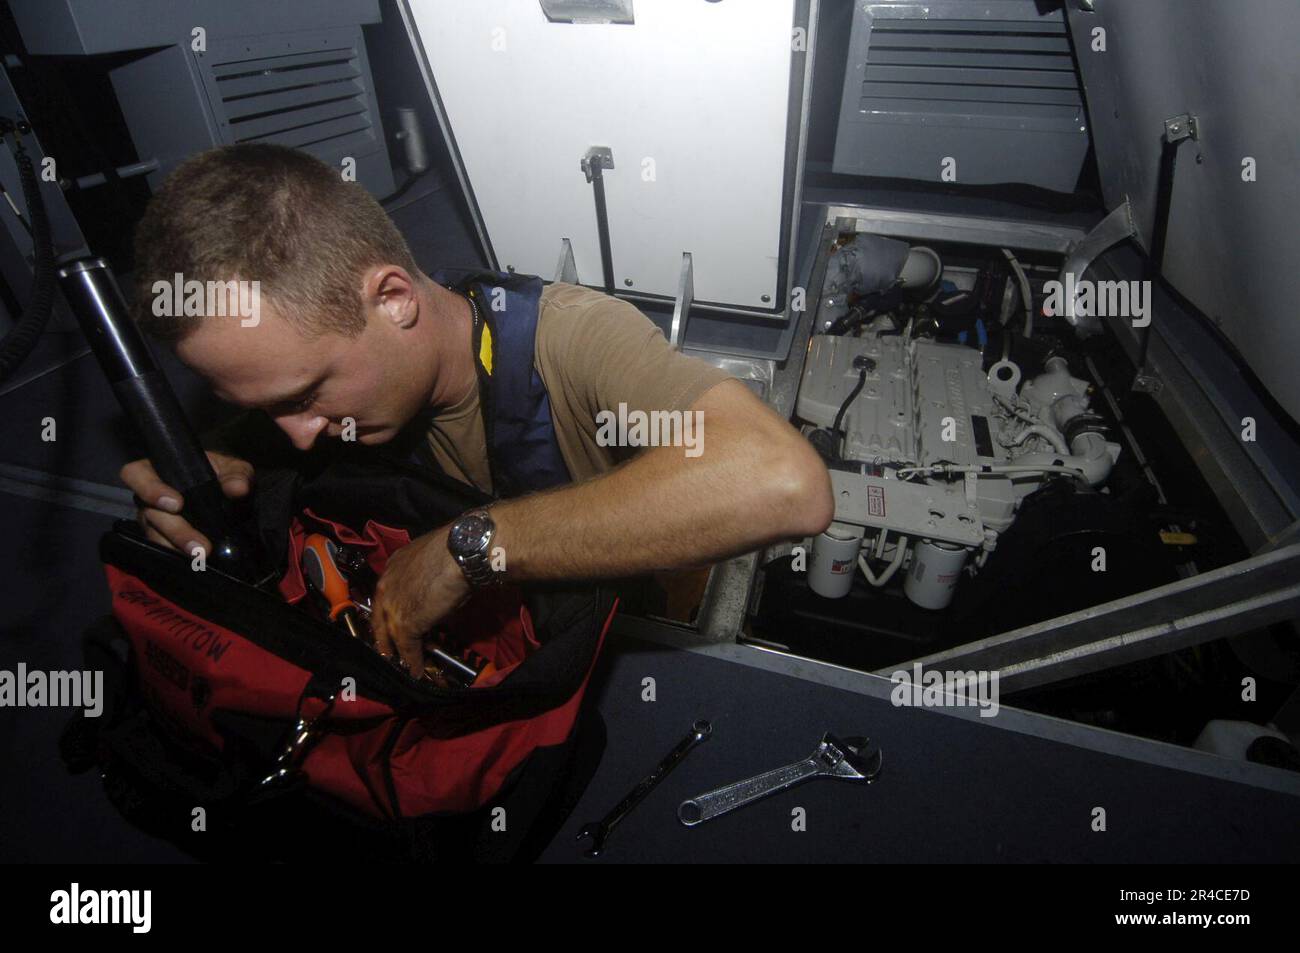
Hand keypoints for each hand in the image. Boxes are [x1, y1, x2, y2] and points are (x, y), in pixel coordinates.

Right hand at [121, 451, 253, 553]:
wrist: (226, 496)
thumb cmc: (220, 475)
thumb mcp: (233, 469)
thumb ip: (237, 474)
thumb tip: (238, 488)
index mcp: (157, 471)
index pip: (136, 475)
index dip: (150, 489)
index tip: (176, 504)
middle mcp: (149, 498)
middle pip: (151, 514)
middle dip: (176, 531)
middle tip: (200, 546)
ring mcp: (153, 521)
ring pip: (156, 536)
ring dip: (178, 548)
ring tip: (201, 556)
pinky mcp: (161, 540)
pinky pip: (163, 551)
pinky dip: (179, 557)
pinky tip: (196, 563)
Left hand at [370, 525, 469, 673]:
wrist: (461, 553)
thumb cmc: (455, 549)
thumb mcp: (433, 561)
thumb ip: (426, 578)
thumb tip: (437, 591)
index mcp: (394, 565)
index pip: (387, 592)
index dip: (391, 609)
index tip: (397, 618)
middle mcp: (386, 584)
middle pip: (380, 617)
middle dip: (385, 635)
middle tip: (390, 649)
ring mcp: (392, 605)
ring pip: (390, 634)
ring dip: (397, 652)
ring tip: (404, 664)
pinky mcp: (404, 624)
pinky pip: (407, 647)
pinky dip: (413, 661)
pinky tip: (417, 670)